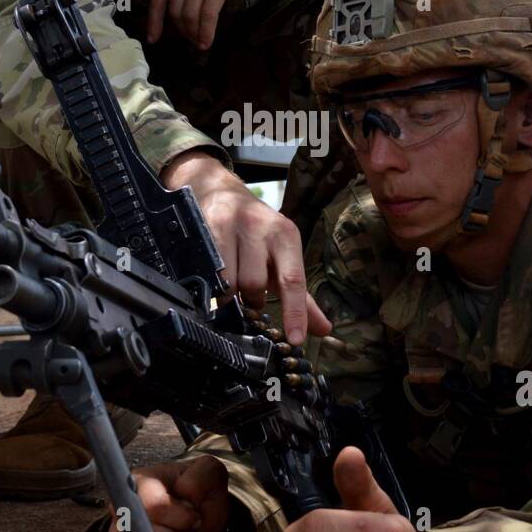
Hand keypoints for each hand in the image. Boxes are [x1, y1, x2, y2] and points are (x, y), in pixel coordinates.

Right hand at [106, 455, 229, 531]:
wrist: (200, 518)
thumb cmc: (202, 493)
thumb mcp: (211, 475)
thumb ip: (201, 476)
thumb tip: (184, 489)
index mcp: (141, 481)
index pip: (153, 506)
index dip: (179, 518)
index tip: (195, 517)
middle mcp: (120, 505)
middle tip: (184, 527)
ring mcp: (116, 531)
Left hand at [147, 0, 264, 49]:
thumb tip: (181, 5)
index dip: (154, 21)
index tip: (153, 38)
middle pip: (175, 10)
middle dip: (182, 30)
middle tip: (191, 39)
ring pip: (190, 15)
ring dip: (194, 34)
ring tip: (200, 42)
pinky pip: (208, 14)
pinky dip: (207, 31)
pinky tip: (208, 40)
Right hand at [161, 150, 331, 345]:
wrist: (221, 191)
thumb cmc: (256, 234)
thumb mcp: (282, 259)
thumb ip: (301, 297)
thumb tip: (323, 330)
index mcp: (286, 236)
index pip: (293, 280)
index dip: (295, 312)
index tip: (296, 339)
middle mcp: (263, 227)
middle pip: (255, 284)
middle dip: (251, 299)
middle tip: (249, 295)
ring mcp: (234, 225)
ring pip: (230, 281)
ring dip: (229, 293)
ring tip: (231, 284)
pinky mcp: (208, 226)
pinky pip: (209, 270)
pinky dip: (212, 283)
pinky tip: (214, 277)